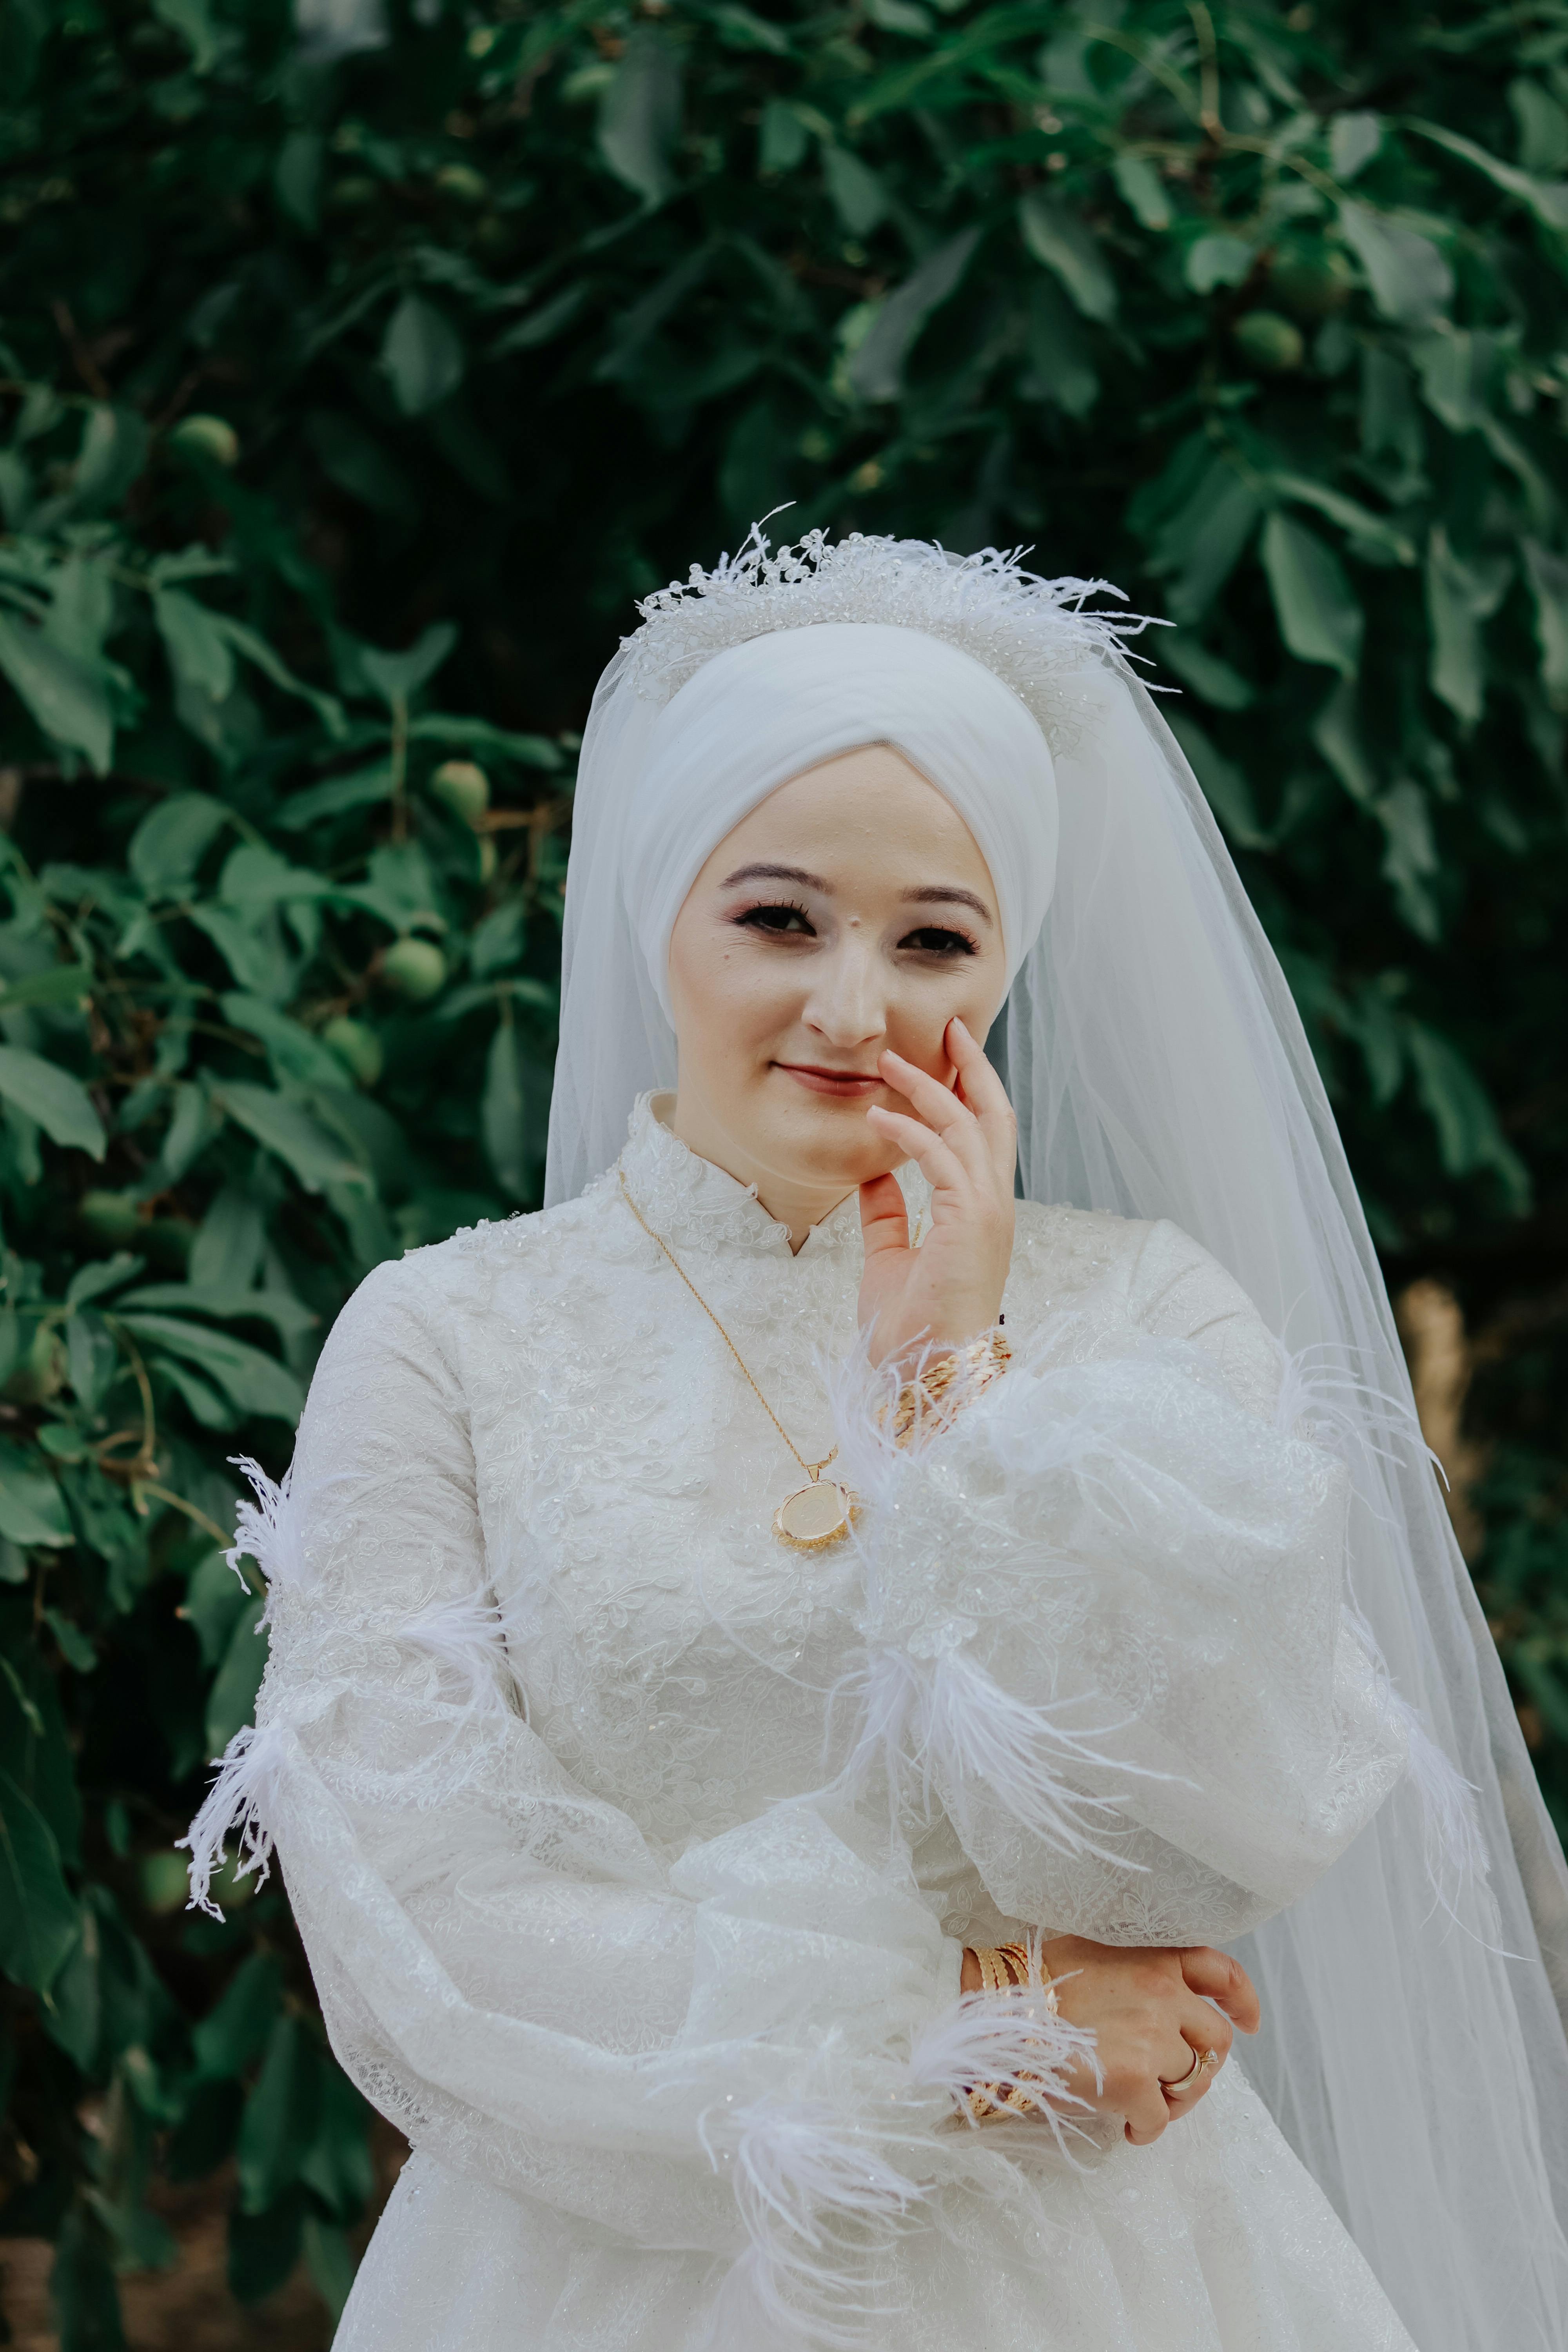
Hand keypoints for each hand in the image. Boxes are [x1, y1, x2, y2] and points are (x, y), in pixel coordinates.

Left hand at [859, 1018, 1016, 1369]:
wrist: (925, 1372)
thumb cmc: (912, 1326)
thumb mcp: (890, 1256)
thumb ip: (887, 1213)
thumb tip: (872, 1172)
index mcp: (979, 1211)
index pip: (983, 1136)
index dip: (969, 1091)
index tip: (946, 1055)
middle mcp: (993, 1204)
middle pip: (991, 1117)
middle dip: (971, 1068)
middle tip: (947, 1026)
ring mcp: (987, 1212)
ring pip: (966, 1128)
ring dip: (929, 1089)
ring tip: (890, 1062)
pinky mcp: (971, 1221)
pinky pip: (941, 1159)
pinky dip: (910, 1132)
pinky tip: (879, 1116)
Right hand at [960, 1936, 1259, 2144]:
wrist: (999, 2013)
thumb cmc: (1033, 1981)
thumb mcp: (1092, 1949)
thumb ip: (1134, 1966)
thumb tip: (1156, 1997)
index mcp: (1154, 1957)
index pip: (1220, 1972)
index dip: (1241, 1999)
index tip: (1247, 2021)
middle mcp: (1163, 1993)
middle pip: (1214, 2039)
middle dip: (1201, 2063)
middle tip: (1175, 2080)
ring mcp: (1153, 2039)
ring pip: (1190, 2080)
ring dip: (1174, 2098)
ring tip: (1142, 2103)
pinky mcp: (1136, 2083)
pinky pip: (1161, 2119)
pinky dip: (1148, 2129)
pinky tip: (1126, 2126)